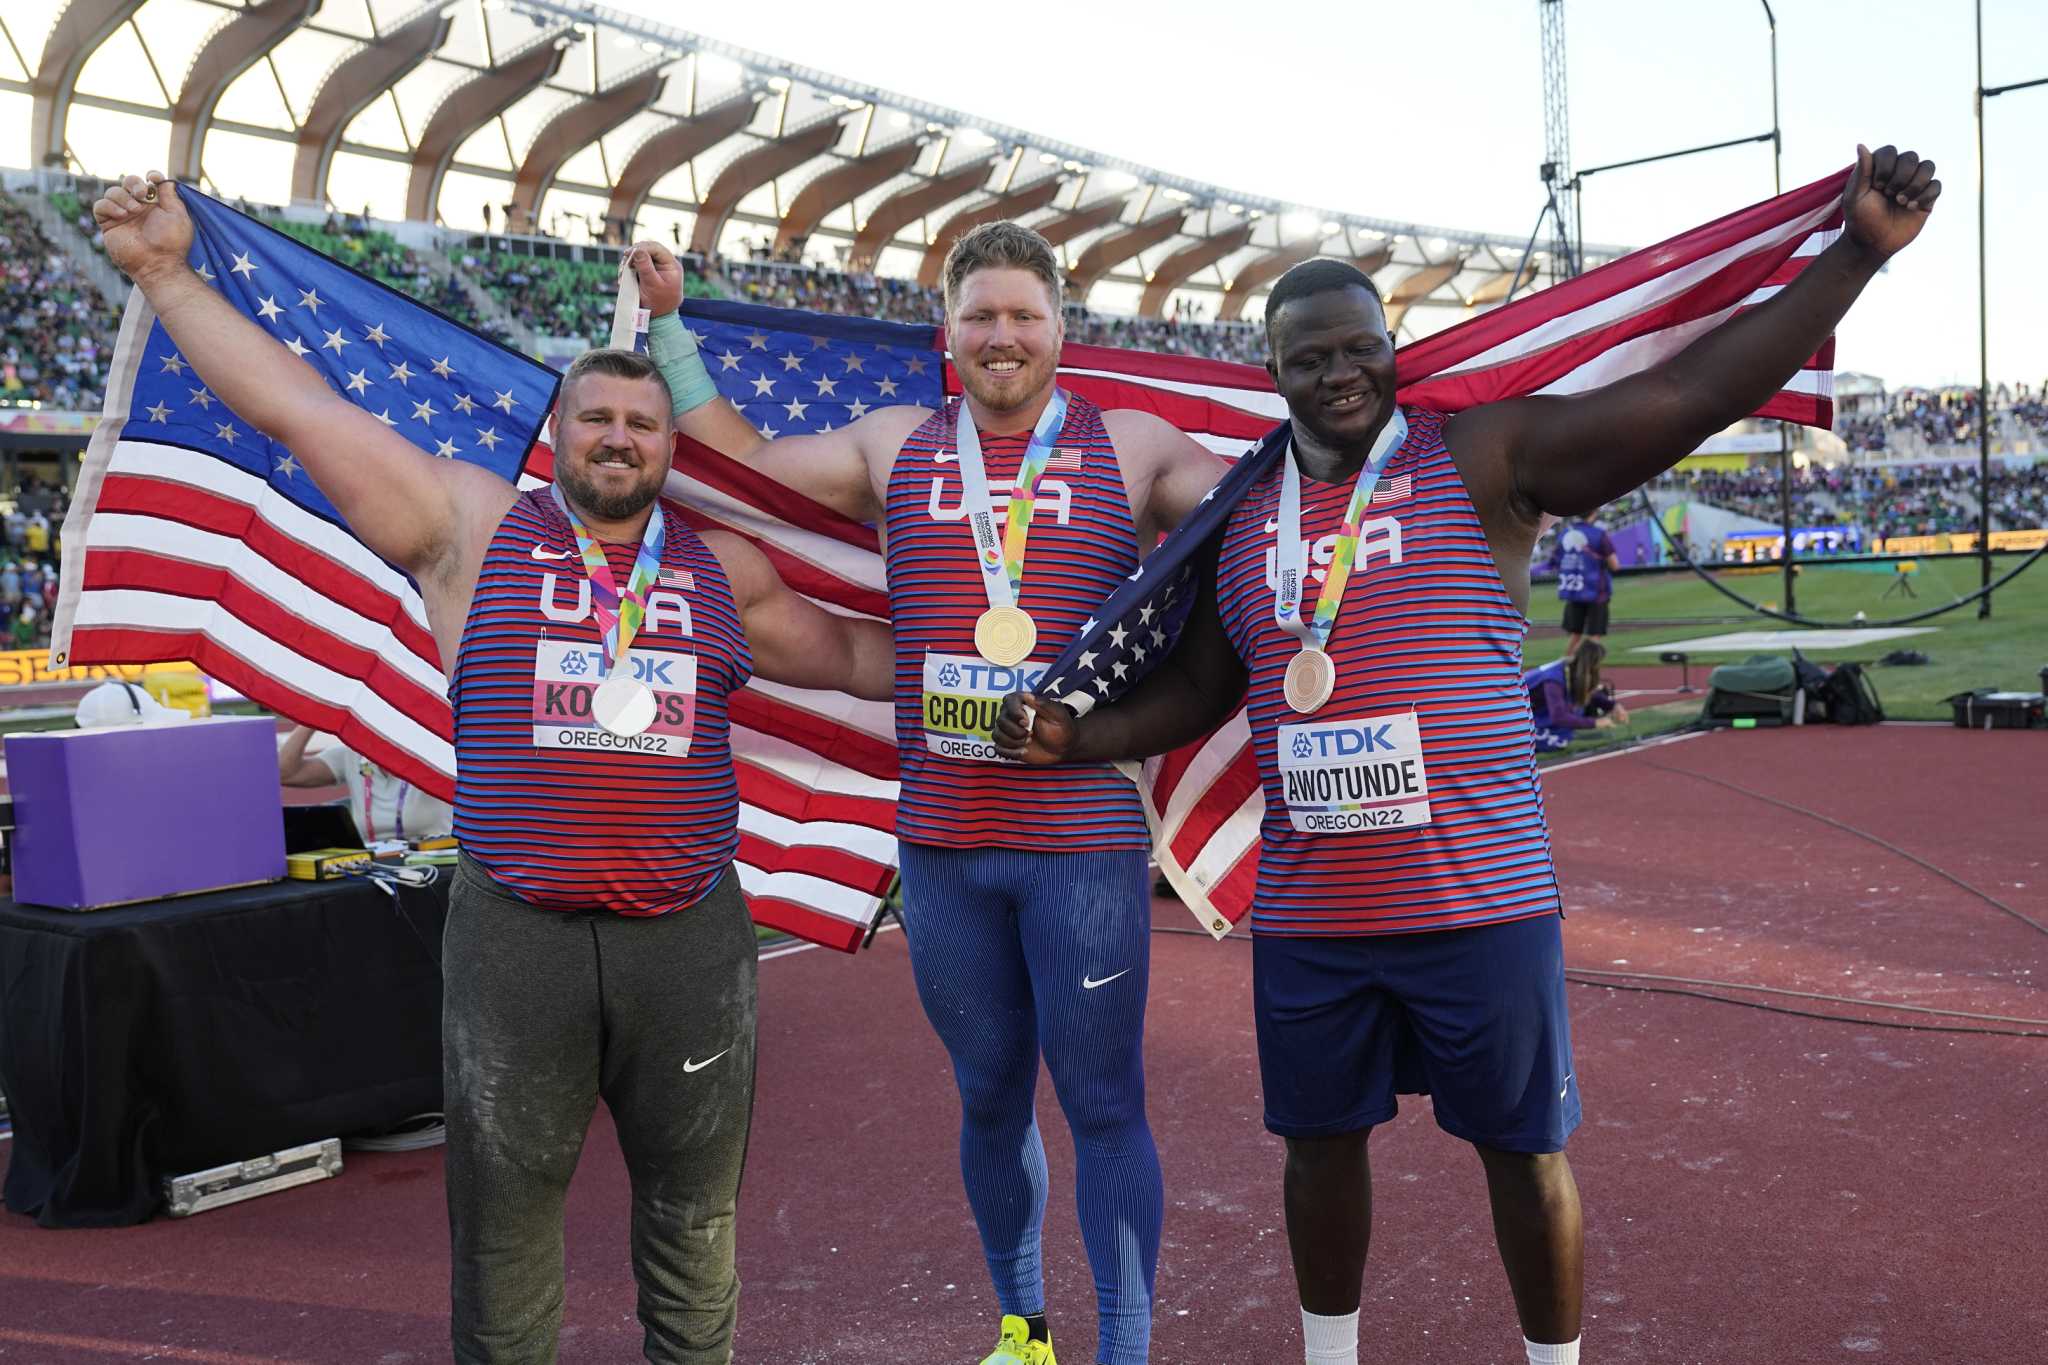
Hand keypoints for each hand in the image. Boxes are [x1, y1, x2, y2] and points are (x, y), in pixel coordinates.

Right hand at [93, 172, 193, 284]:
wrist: (159, 263)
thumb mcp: (177, 215)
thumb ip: (171, 196)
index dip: (151, 176)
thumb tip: (166, 180)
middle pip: (128, 182)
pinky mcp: (108, 224)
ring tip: (134, 211)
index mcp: (155, 204)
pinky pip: (100, 206)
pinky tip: (122, 215)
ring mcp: (122, 215)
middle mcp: (138, 208)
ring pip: (113, 192)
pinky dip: (109, 206)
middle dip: (134, 183)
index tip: (154, 178)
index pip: (148, 182)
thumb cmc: (172, 242)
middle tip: (142, 194)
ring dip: (123, 197)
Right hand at [629, 240, 683, 315]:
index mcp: (671, 265)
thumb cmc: (659, 303)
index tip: (628, 253)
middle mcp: (664, 264)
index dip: (642, 247)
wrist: (660, 317)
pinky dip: (628, 268)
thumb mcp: (652, 285)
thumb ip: (646, 267)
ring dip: (629, 262)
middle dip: (634, 254)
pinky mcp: (647, 272)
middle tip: (624, 263)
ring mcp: (655, 267)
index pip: (657, 248)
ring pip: (640, 256)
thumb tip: (637, 249)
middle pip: (648, 249)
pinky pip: (636, 264)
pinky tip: (623, 277)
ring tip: (622, 272)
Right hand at [990, 691, 1076, 765]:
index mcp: (1023, 703)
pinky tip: (1024, 751)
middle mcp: (1012, 715)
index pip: (1009, 701)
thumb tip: (1029, 696)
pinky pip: (998, 748)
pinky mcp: (1008, 745)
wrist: (1064, 747)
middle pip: (1001, 720)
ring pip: (997, 735)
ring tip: (1028, 742)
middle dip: (1015, 730)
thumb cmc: (1062, 727)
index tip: (1026, 722)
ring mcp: (1009, 731)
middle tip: (1031, 734)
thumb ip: (1044, 703)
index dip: (1014, 712)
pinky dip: (1010, 752)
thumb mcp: (1058, 713)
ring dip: (1012, 741)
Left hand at [1840, 144, 1939, 263]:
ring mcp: (1914, 184)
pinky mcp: (1927, 197)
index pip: (1890, 151)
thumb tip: (1860, 145)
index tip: (1876, 186)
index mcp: (1880, 168)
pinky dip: (1925, 195)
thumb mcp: (1855, 196)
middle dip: (1900, 177)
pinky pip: (1936, 185)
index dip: (1885, 167)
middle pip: (1911, 157)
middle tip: (1888, 194)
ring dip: (1915, 184)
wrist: (1873, 243)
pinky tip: (1911, 208)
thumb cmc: (1860, 219)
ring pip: (1928, 166)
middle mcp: (1899, 172)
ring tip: (1901, 201)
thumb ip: (1862, 171)